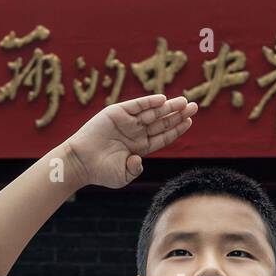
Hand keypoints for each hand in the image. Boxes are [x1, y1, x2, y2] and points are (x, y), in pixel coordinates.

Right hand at [62, 93, 197, 188]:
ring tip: (184, 101)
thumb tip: (139, 159)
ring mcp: (127, 122)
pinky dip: (149, 102)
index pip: (163, 136)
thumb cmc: (100, 171)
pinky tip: (162, 99)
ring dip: (168, 106)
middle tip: (195, 106)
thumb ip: (134, 169)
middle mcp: (135, 132)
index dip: (176, 128)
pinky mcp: (117, 113)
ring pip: (152, 112)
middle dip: (178, 114)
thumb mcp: (123, 175)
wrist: (80, 162)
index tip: (189, 121)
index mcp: (139, 147)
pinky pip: (136, 105)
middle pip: (162, 122)